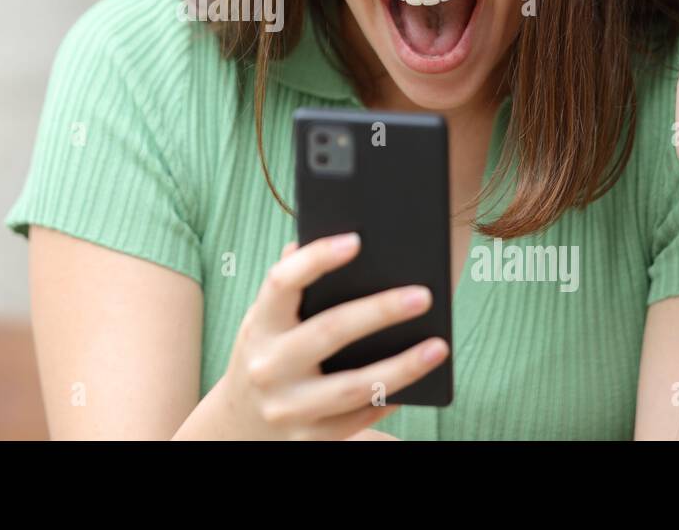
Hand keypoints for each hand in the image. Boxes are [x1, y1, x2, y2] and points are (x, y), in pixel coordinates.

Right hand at [212, 234, 447, 439]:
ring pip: (354, 387)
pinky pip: (359, 418)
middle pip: (329, 332)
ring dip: (402, 366)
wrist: (240, 426)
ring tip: (439, 347)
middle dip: (380, 311)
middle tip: (423, 295)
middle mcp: (268, 366)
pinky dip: (390, 398)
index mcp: (258, 325)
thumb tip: (329, 239)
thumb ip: (290, 283)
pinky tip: (419, 380)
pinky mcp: (310, 439)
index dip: (317, 258)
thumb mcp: (264, 319)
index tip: (356, 240)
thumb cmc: (266, 353)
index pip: (282, 282)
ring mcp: (288, 407)